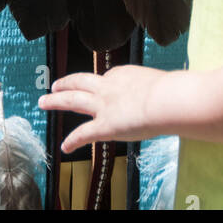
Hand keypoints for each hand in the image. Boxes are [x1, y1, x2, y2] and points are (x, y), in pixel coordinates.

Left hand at [38, 65, 165, 152]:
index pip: (108, 77)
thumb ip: (164, 89)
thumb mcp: (166, 84)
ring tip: (43, 102)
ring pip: (73, 99)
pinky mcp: (104, 125)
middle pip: (81, 81)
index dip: (104, 83)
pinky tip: (64, 147)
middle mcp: (109, 86)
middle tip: (54, 85)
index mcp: (124, 74)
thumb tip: (179, 93)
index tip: (103, 86)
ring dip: (56, 101)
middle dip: (66, 83)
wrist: (166, 100)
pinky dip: (72, 140)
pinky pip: (83, 133)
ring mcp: (104, 105)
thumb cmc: (173, 94)